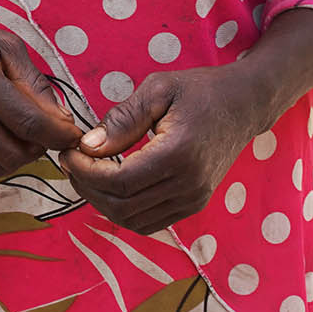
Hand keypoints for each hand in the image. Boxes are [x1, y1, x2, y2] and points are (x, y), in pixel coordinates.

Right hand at [0, 5, 83, 182]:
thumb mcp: (4, 45)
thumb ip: (35, 82)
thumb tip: (60, 119)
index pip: (31, 124)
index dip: (59, 136)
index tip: (72, 136)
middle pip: (15, 154)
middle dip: (38, 148)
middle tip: (41, 133)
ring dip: (14, 158)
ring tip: (16, 135)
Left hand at [58, 64, 269, 234]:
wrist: (244, 104)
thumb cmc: (199, 90)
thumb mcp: (158, 89)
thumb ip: (122, 120)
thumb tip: (87, 146)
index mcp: (178, 155)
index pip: (120, 182)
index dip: (86, 172)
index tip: (68, 152)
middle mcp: (188, 185)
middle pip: (123, 207)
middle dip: (88, 188)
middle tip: (70, 162)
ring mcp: (194, 199)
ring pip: (135, 220)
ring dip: (103, 202)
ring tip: (85, 173)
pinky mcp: (195, 203)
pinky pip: (151, 221)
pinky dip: (124, 209)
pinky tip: (110, 184)